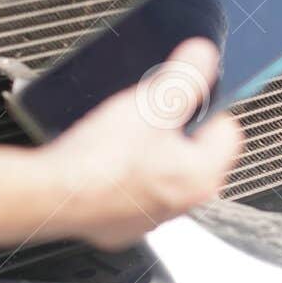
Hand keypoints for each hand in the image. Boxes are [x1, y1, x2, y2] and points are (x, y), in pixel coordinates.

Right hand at [37, 38, 242, 250]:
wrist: (53, 196)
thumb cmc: (103, 160)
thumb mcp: (151, 103)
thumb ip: (184, 77)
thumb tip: (204, 56)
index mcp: (204, 175)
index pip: (227, 131)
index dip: (204, 107)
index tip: (181, 99)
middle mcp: (186, 203)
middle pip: (194, 153)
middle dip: (174, 131)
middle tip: (146, 117)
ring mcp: (153, 218)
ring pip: (162, 173)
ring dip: (147, 154)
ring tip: (121, 139)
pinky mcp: (122, 226)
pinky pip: (131, 193)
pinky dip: (121, 178)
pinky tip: (103, 162)